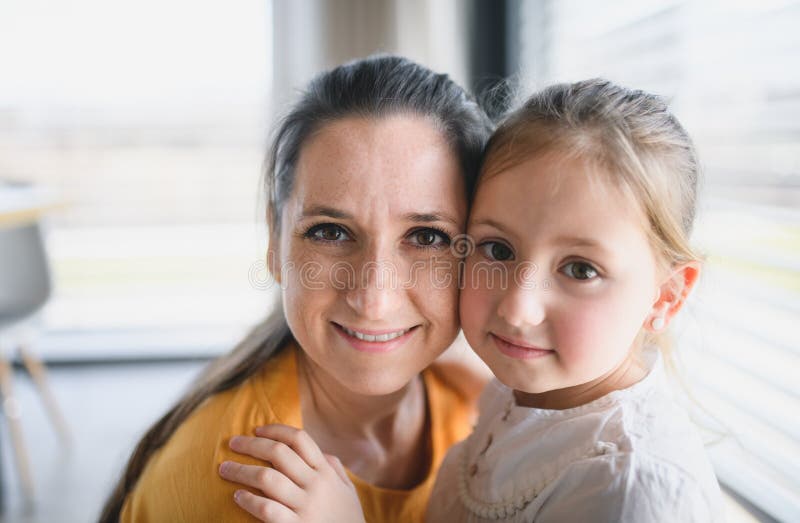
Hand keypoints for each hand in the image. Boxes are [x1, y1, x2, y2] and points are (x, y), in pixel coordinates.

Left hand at [219, 424, 365, 522]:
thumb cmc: (348, 520)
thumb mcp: (348, 490)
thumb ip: (334, 469)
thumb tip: (319, 452)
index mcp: (326, 473)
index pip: (299, 439)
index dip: (275, 430)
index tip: (257, 429)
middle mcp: (316, 486)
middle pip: (278, 454)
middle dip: (251, 445)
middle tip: (233, 443)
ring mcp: (305, 507)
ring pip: (267, 479)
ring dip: (241, 471)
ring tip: (224, 469)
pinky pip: (266, 510)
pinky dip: (249, 501)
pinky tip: (237, 496)